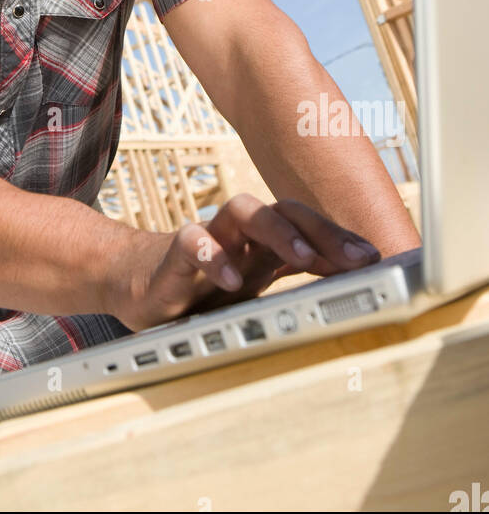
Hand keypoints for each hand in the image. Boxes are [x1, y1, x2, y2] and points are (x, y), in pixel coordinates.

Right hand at [106, 193, 381, 332]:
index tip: (376, 260)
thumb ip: (291, 291)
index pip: (308, 227)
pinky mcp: (173, 256)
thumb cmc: (202, 290)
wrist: (135, 283)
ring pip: (243, 210)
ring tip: (302, 256)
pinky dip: (212, 256)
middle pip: (285, 209)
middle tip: (357, 258)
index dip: (342, 240)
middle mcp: (241, 235)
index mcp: (263, 245)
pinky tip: (230, 281)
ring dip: (276, 229)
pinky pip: (192, 242)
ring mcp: (210, 240)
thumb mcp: (252, 294)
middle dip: (323, 230)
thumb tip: (350, 304)